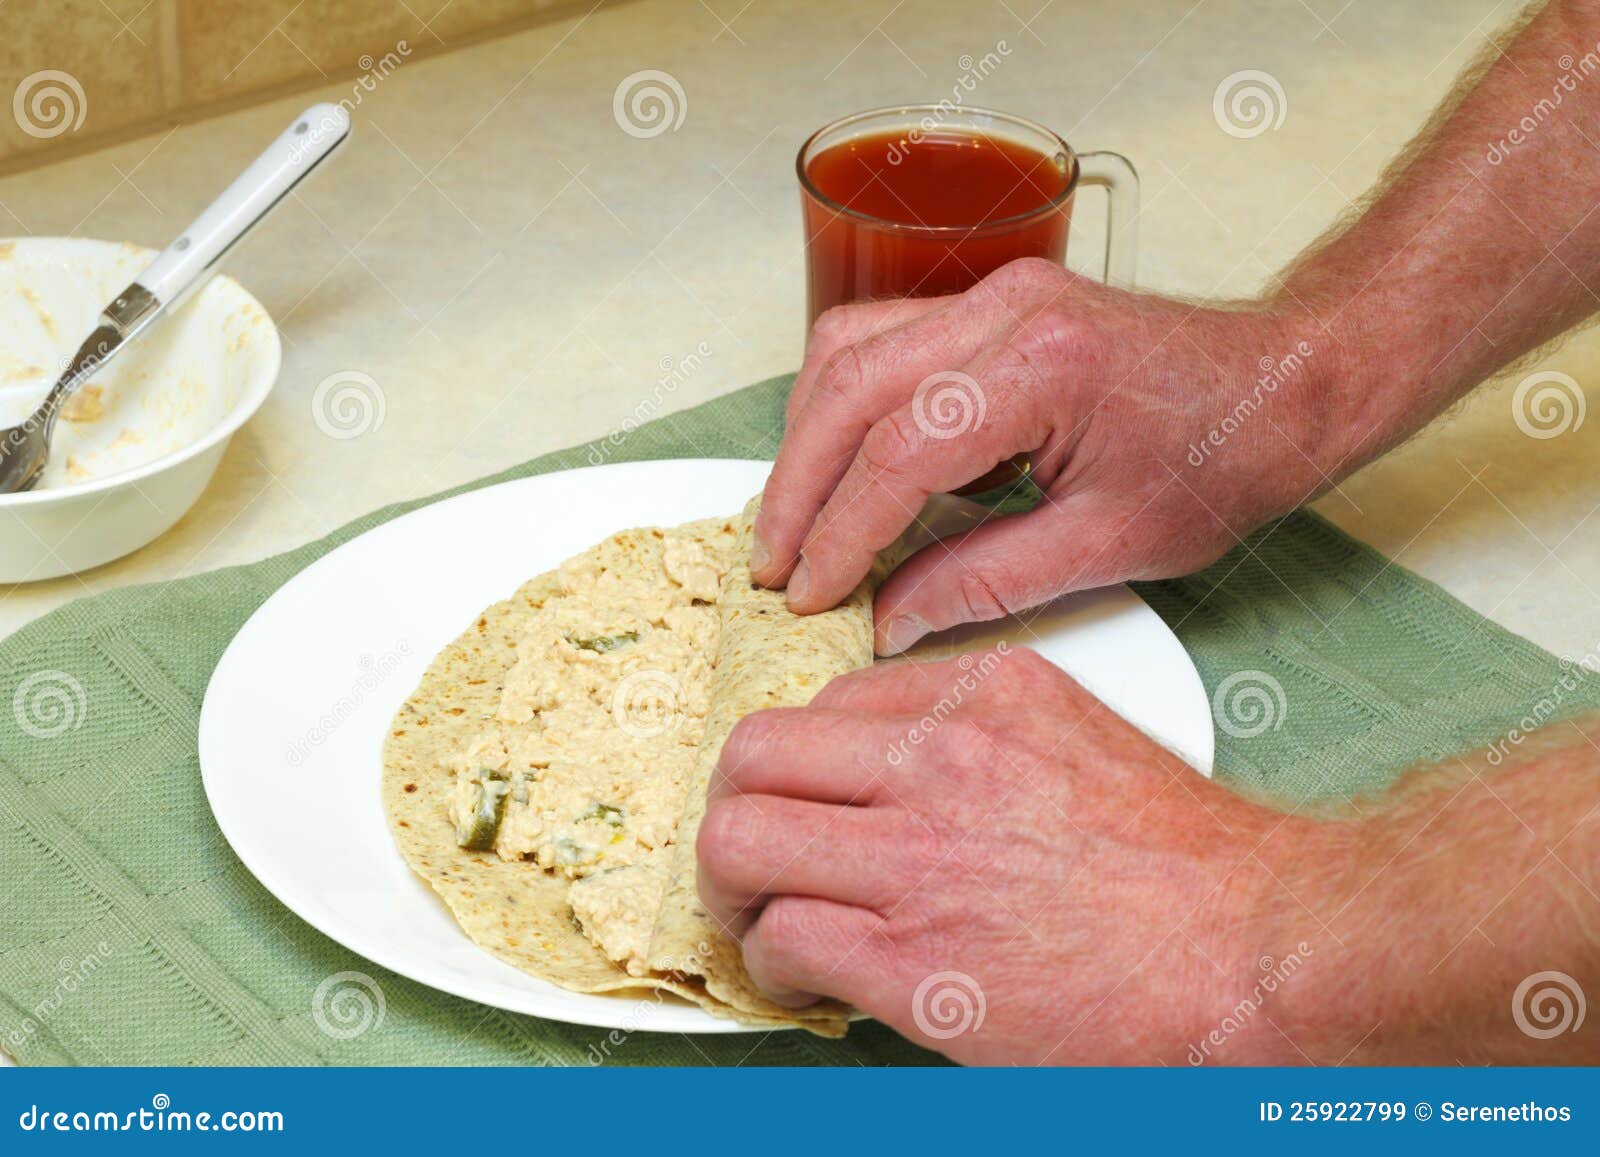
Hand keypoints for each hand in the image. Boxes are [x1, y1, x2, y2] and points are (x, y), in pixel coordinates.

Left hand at [696, 647, 1315, 1063]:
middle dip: (734, 806)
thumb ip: (981, 739)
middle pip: (755, 754)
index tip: (804, 803)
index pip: (826, 705)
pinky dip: (772, 962)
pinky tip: (809, 975)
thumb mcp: (1079, 740)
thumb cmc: (1190, 866)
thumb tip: (896, 780)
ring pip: (738, 840)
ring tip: (761, 915)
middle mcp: (939, 761)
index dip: (799, 765)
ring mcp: (920, 858)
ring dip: (731, 886)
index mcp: (982, 696)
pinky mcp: (913, 961)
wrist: (1260, 954)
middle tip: (753, 853)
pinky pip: (781, 938)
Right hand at [751, 258, 1335, 653]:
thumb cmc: (1223, 459)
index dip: (842, 533)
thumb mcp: (1110, 546)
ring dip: (806, 438)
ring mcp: (995, 294)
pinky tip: (840, 468)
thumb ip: (985, 581)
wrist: (1285, 384)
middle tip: (776, 568)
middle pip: (848, 385)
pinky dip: (842, 407)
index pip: (899, 450)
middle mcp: (1007, 310)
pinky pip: (881, 341)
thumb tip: (889, 616)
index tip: (810, 596)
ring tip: (794, 524)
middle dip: (796, 485)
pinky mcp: (992, 303)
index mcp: (1044, 367)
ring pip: (847, 349)